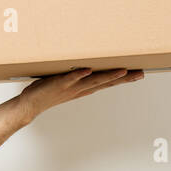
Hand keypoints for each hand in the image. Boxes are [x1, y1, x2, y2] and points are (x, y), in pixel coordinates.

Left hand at [17, 67, 144, 123]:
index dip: (123, 78)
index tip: (139, 73)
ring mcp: (70, 87)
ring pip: (92, 81)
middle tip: (140, 73)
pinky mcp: (58, 84)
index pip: (107, 83)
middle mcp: (80, 88)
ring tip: (122, 70)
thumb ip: (76, 76)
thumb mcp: (65, 83)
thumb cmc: (46, 93)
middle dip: (124, 77)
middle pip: (105, 82)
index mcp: (83, 88)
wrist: (30, 106)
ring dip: (107, 76)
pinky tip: (87, 70)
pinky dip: (78, 75)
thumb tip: (85, 65)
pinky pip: (69, 78)